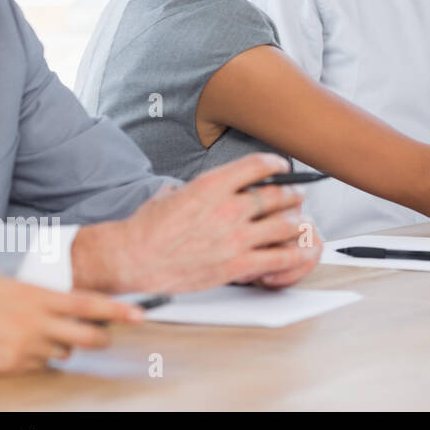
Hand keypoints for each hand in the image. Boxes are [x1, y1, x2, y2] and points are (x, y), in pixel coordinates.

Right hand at [0, 267, 143, 374]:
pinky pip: (38, 365)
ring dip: (61, 346)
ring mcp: (24, 347)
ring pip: (63, 353)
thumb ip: (25, 283)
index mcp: (37, 296)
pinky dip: (36, 358)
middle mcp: (36, 323)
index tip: (140, 314)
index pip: (90, 305)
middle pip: (87, 338)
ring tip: (40, 335)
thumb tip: (39, 283)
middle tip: (102, 336)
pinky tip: (19, 346)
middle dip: (101, 338)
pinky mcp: (10, 366)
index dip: (118, 311)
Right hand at [72, 153, 322, 293]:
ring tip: (299, 221)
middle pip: (278, 195)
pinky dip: (293, 254)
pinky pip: (280, 258)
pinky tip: (297, 251)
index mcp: (212, 185)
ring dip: (296, 221)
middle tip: (296, 196)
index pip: (258, 165)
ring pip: (286, 224)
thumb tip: (215, 186)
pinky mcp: (237, 266)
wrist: (131, 259)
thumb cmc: (146, 228)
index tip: (282, 167)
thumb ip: (202, 188)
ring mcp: (235, 238)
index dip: (276, 164)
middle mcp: (228, 208)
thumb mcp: (174, 193)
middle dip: (291, 194)